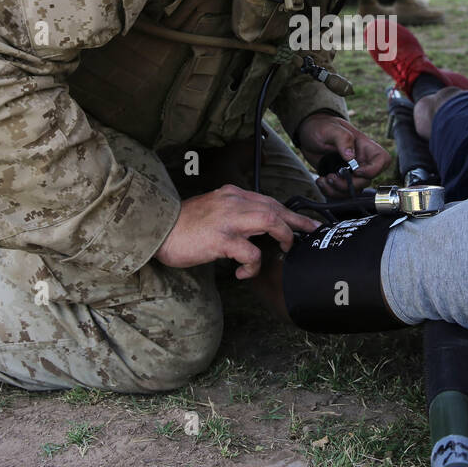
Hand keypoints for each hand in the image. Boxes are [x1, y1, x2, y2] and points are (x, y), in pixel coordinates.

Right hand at [157, 185, 320, 279]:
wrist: (157, 231)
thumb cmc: (183, 226)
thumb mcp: (212, 209)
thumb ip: (233, 212)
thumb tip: (255, 227)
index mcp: (231, 194)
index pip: (267, 199)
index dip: (289, 211)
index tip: (305, 221)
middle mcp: (232, 202)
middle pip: (275, 207)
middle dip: (297, 221)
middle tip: (310, 232)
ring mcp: (228, 220)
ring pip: (271, 221)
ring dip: (283, 236)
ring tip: (283, 249)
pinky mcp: (221, 239)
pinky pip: (250, 253)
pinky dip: (253, 265)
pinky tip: (244, 272)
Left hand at [295, 112, 390, 197]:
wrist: (308, 134)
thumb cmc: (322, 127)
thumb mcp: (331, 129)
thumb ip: (343, 139)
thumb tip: (350, 156)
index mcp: (364, 147)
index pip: (382, 160)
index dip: (373, 170)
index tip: (356, 171)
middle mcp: (360, 161)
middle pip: (366, 181)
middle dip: (348, 184)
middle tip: (332, 177)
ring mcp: (351, 172)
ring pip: (353, 191)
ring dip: (337, 190)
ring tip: (324, 179)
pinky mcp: (340, 179)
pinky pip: (341, 193)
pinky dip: (329, 192)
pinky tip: (321, 181)